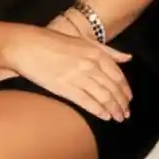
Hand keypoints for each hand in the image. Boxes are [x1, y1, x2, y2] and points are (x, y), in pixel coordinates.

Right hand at [5, 26, 132, 121]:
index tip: (129, 99)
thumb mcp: (84, 41)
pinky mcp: (65, 87)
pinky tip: (105, 116)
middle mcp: (90, 65)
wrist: (29, 46)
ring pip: (103, 96)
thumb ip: (108, 51)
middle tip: (126, 113)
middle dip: (121, 102)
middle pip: (112, 87)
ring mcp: (78, 77)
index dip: (125, 89)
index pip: (117, 75)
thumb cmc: (55, 42)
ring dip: (113, 109)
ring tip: (118, 117)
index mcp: (96, 52)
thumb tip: (128, 58)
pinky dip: (98, 110)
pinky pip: (87, 102)